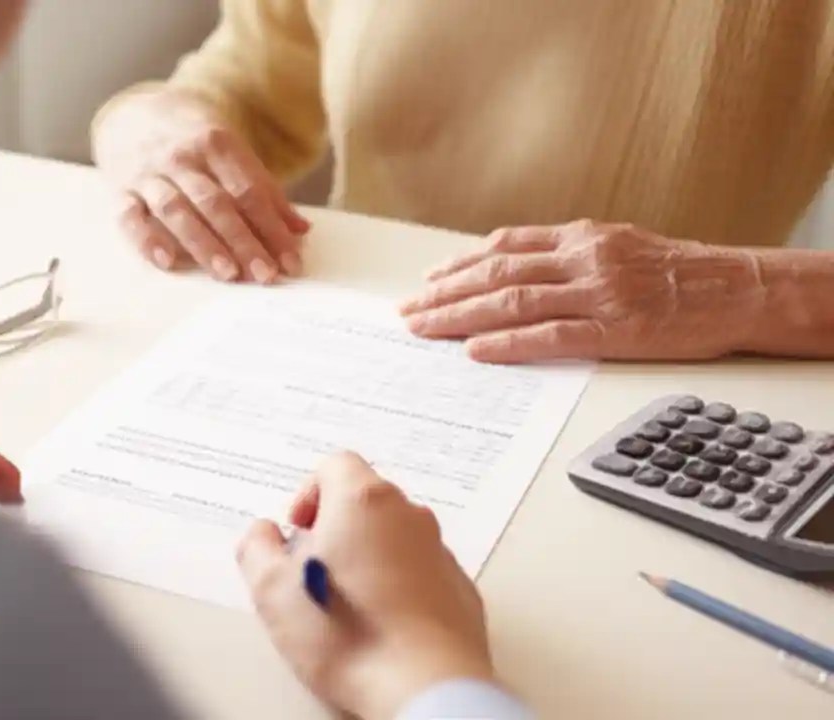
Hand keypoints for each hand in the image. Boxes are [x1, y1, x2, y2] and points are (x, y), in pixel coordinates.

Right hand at [92, 89, 309, 281]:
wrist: (133, 116)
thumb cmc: (192, 143)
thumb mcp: (230, 153)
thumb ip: (264, 191)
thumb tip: (301, 229)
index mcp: (216, 143)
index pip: (249, 190)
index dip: (272, 227)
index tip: (290, 260)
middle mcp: (181, 157)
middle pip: (216, 203)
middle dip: (243, 241)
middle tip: (265, 274)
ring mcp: (148, 174)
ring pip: (177, 211)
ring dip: (204, 244)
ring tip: (228, 273)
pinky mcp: (120, 191)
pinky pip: (130, 217)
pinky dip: (146, 240)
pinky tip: (166, 262)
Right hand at [237, 452, 492, 719]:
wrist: (423, 685)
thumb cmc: (345, 633)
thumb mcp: (271, 589)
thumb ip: (258, 546)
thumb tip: (264, 534)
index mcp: (363, 501)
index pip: (335, 465)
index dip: (308, 494)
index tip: (298, 531)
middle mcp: (408, 514)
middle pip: (365, 500)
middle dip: (336, 526)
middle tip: (313, 570)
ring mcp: (439, 550)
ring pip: (394, 536)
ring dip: (368, 556)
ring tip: (346, 603)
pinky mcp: (459, 587)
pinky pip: (420, 571)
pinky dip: (398, 584)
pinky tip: (380, 624)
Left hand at [398, 220, 766, 362]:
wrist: (737, 289)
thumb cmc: (676, 272)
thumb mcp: (619, 245)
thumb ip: (568, 253)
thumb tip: (515, 266)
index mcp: (582, 237)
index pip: (505, 248)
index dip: (460, 265)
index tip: (429, 282)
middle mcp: (584, 259)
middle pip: (496, 274)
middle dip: (445, 294)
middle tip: (407, 312)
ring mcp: (598, 293)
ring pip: (513, 302)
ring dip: (460, 316)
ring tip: (424, 329)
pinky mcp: (615, 329)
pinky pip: (550, 335)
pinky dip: (508, 343)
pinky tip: (475, 350)